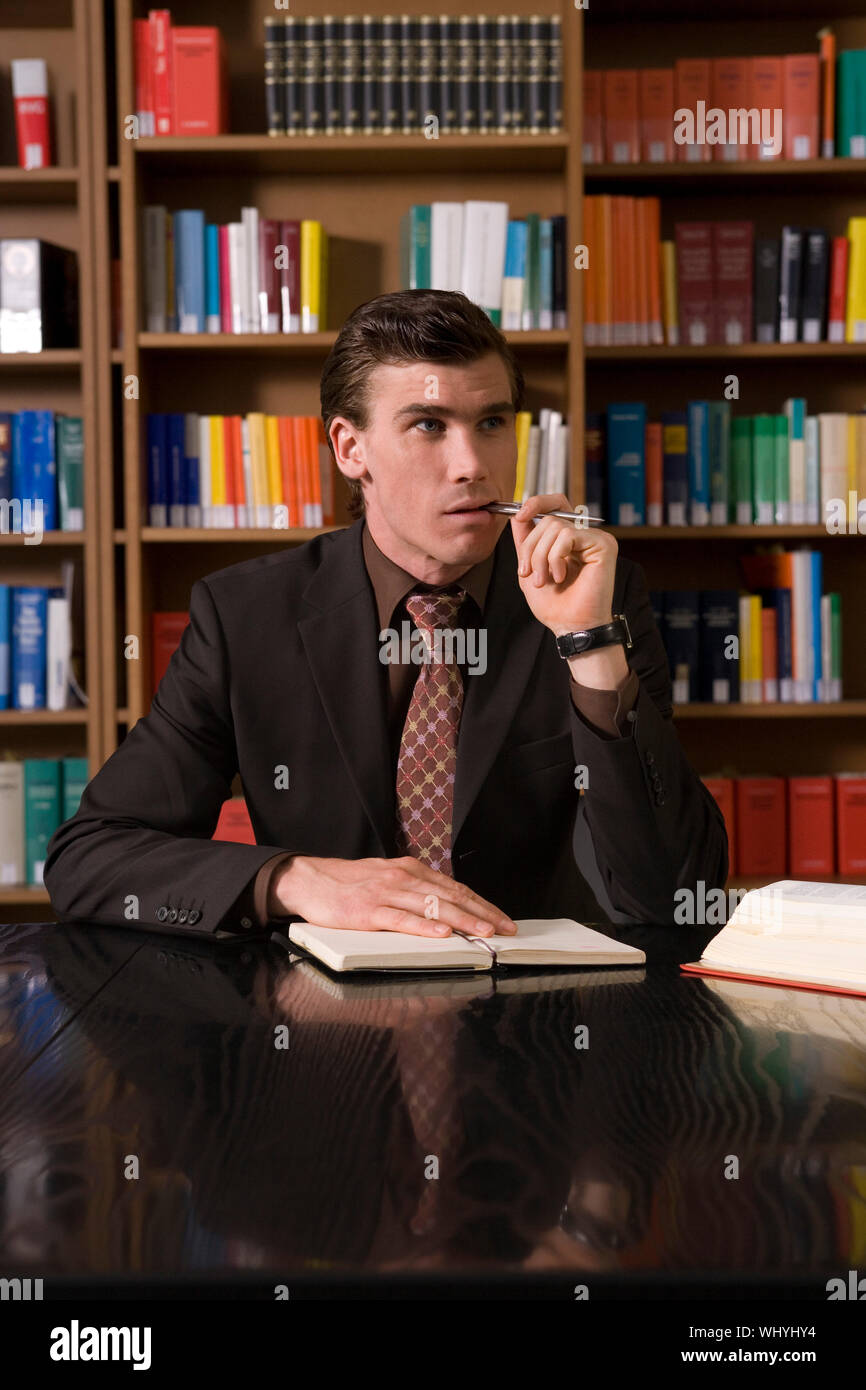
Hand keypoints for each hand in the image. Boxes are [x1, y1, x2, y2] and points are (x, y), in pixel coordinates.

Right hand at [270, 854, 517, 937]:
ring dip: (462, 920)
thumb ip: (415, 891)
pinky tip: (442, 935)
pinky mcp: (369, 911)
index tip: (502, 918)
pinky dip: (425, 928)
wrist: (310, 879)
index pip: (455, 888)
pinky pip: (402, 920)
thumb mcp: (387, 878)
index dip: (482, 904)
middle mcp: (403, 878)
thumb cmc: (349, 884)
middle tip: (505, 928)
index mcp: (411, 870)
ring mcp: (387, 893)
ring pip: (433, 907)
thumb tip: (446, 909)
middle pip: (451, 896)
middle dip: (482, 913)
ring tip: (485, 932)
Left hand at [511, 493, 618, 636]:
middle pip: (548, 518)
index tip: (518, 516)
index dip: (536, 504)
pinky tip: (561, 575)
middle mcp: (585, 535)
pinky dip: (556, 557)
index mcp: (569, 539)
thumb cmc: (555, 605)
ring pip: (554, 527)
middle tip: (528, 573)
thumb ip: (525, 541)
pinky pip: (568, 536)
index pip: (555, 505)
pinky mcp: (604, 544)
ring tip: (546, 580)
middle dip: (530, 547)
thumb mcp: (530, 568)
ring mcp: (595, 538)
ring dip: (540, 557)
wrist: (571, 626)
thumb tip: (517, 514)